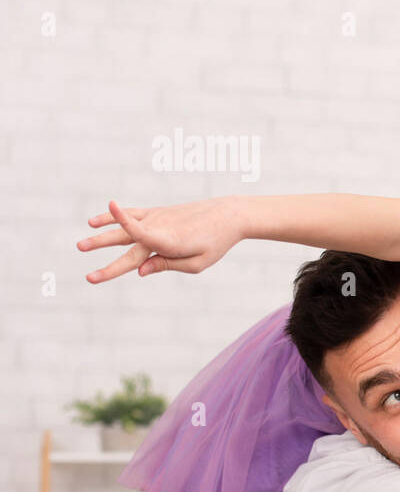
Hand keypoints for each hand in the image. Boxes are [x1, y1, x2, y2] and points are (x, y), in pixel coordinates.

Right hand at [77, 197, 244, 282]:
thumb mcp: (198, 263)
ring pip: (123, 229)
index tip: (105, 224)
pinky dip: (113, 217)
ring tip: (80, 246)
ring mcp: (156, 218)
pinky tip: (94, 222)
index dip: (125, 227)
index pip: (143, 236)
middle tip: (89, 278)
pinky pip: (131, 216)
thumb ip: (166, 265)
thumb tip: (139, 271)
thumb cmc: (215, 242)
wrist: (227, 215)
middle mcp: (159, 228)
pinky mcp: (157, 213)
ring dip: (101, 237)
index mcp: (171, 242)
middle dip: (109, 264)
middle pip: (129, 246)